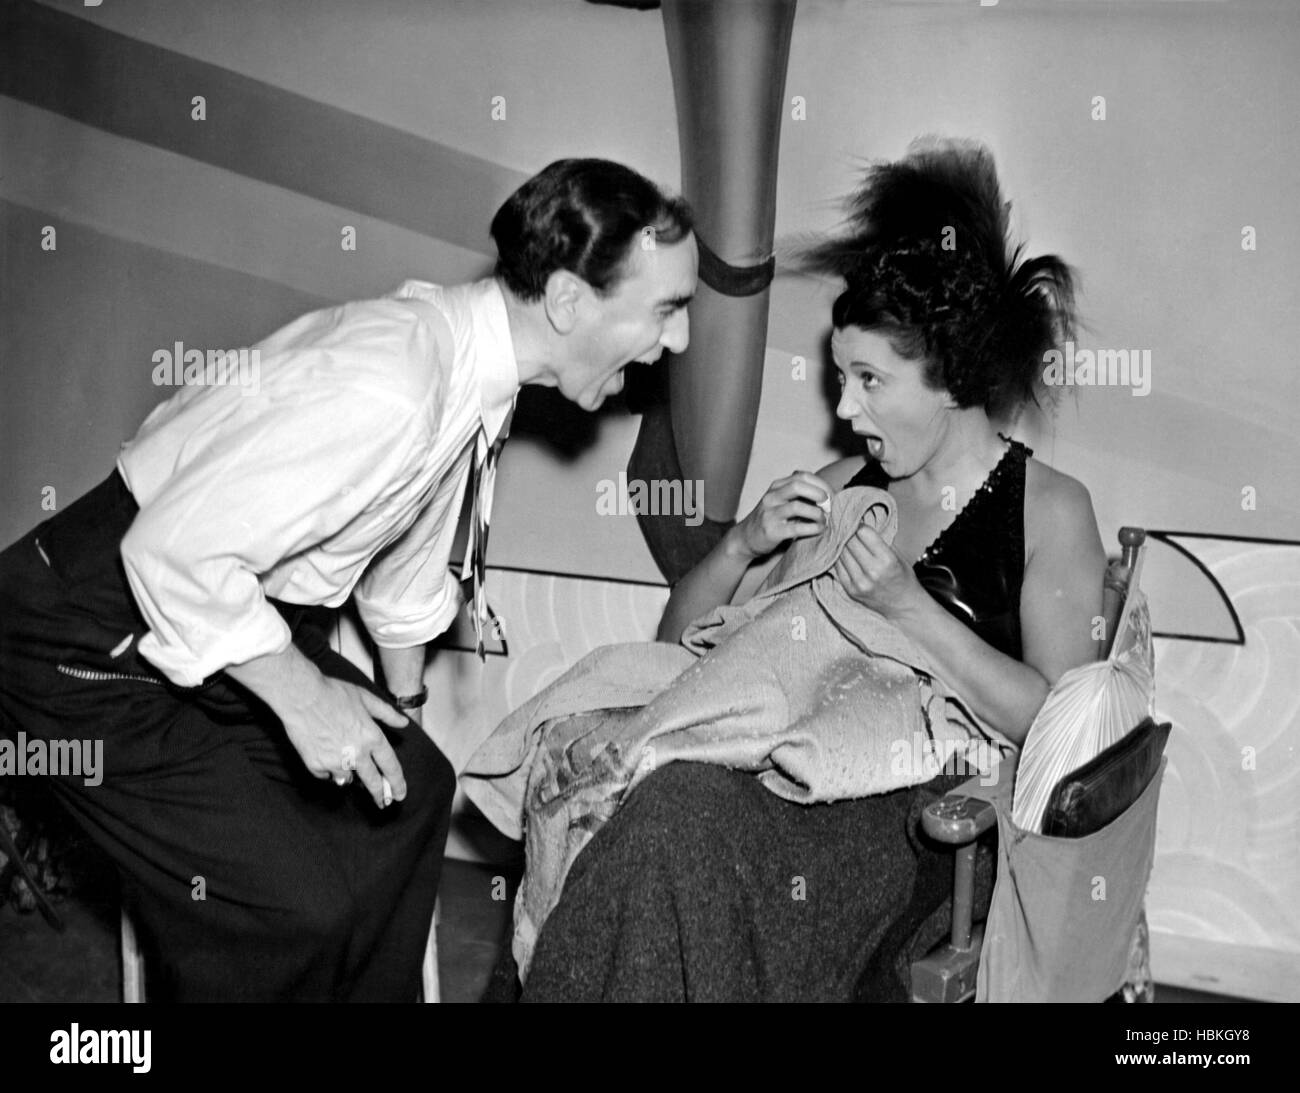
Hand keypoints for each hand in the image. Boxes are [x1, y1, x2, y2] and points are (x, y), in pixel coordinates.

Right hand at [278, 673, 408, 808]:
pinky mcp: (315, 765)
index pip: (390, 766)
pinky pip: (325, 774)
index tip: (400, 794)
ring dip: (348, 775)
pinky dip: (327, 769)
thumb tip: (404, 723)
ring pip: (346, 779)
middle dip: (380, 795)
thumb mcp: (366, 698)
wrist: (302, 696)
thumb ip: (387, 713)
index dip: (397, 782)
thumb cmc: (334, 693)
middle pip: (372, 781)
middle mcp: (356, 754)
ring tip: (345, 765)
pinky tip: (324, 756)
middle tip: (384, 803)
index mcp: (371, 737)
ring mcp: (335, 762)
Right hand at [733, 471, 832, 559]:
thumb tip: (828, 493)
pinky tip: (819, 529)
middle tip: (828, 505)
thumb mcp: (781, 501)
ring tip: (824, 520)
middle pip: (798, 486)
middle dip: (819, 494)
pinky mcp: (772, 531)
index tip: (831, 495)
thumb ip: (799, 494)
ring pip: (798, 507)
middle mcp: (772, 497)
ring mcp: (770, 514)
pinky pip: (796, 527)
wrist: (746, 539)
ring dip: (817, 513)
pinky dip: (813, 528)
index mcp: (777, 486)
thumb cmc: (771, 519)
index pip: (802, 476)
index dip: (820, 484)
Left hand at [832, 524, 927, 619]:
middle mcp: (871, 571)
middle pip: (850, 541)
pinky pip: (837, 566)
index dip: (860, 525)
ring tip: (845, 539)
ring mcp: (859, 582)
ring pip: (841, 552)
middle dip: (849, 532)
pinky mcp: (850, 589)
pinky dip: (838, 557)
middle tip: (848, 527)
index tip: (859, 522)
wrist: (903, 606)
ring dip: (841, 543)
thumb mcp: (898, 556)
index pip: (863, 533)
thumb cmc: (903, 579)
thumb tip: (861, 525)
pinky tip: (843, 553)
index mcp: (887, 560)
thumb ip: (880, 541)